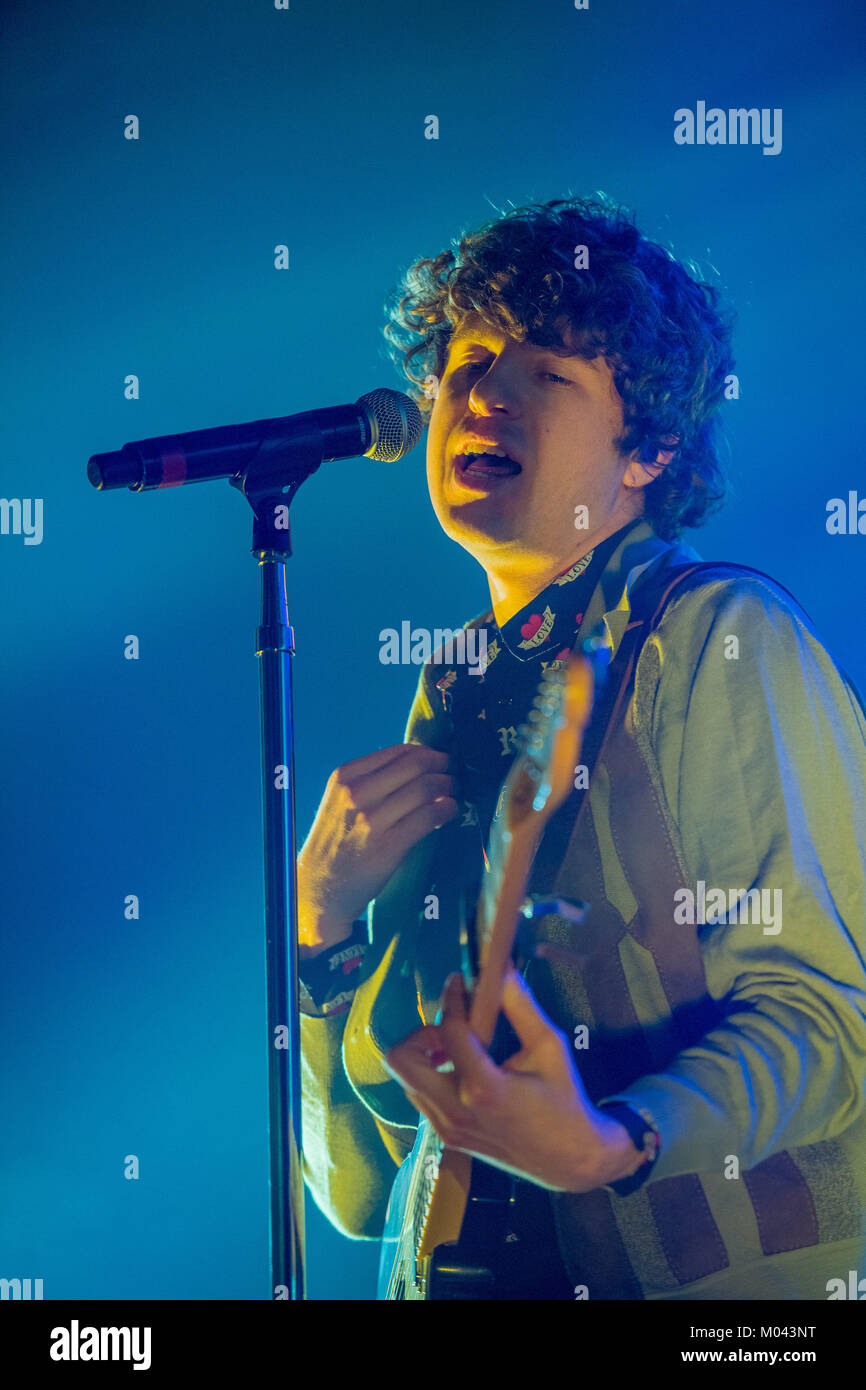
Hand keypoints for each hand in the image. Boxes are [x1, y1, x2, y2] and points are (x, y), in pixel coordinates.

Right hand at [298, 743, 458, 954]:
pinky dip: (447, 810)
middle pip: (416, 765)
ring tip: (453, 794)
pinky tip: (450, 811)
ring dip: (448, 787)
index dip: (427, 753)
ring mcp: (372, 820)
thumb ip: (371, 782)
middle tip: (451, 774)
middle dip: (442, 766)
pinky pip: (429, 817)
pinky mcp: (389, 845)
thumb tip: (418, 765)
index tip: (438, 761)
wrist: (319, 890)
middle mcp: (357, 793)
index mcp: (346, 777)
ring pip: (426, 788)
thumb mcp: (340, 802)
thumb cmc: (335, 844)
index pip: (399, 752)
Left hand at [383, 968, 640, 1191]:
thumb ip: (521, 1005)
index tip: (460, 980)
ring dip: (425, 1054)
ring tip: (458, 1047)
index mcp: (482, 1088)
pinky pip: (420, 1096)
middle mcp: (455, 1111)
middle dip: (421, 1033)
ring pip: (407, 1078)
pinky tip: (462, 1070)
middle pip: (401, 1060)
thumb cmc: (564, 1099)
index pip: (449, 1031)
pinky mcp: (447, 1138)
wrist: (571, 1160)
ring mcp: (447, 1129)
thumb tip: (500, 968)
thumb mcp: (550, 1046)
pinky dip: (432, 1075)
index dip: (452, 998)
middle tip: (452, 1027)